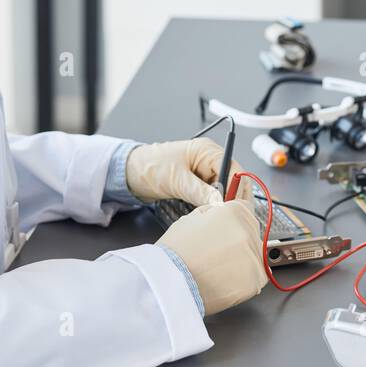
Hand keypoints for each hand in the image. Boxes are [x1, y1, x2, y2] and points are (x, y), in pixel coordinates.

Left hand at [126, 138, 251, 205]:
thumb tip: (220, 203)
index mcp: (206, 150)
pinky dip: (211, 204)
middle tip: (228, 215)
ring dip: (220, 202)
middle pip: (231, 180)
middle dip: (230, 196)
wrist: (129, 173)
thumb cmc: (149, 166)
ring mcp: (202, 173)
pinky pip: (211, 196)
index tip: (235, 206)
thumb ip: (200, 192)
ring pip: (222, 190)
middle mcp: (208, 160)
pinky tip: (209, 213)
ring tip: (217, 216)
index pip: (233, 167)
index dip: (236, 187)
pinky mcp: (196, 184)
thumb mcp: (177, 180)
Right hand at [157, 200, 267, 315]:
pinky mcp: (256, 280)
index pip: (245, 211)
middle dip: (237, 242)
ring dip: (240, 262)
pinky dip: (242, 281)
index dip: (233, 222)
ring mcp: (255, 256)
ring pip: (253, 257)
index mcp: (235, 211)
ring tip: (217, 269)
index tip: (226, 232)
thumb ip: (213, 213)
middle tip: (216, 254)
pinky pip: (254, 278)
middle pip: (250, 234)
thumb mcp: (191, 218)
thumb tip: (221, 213)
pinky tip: (223, 281)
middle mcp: (249, 230)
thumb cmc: (175, 252)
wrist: (170, 283)